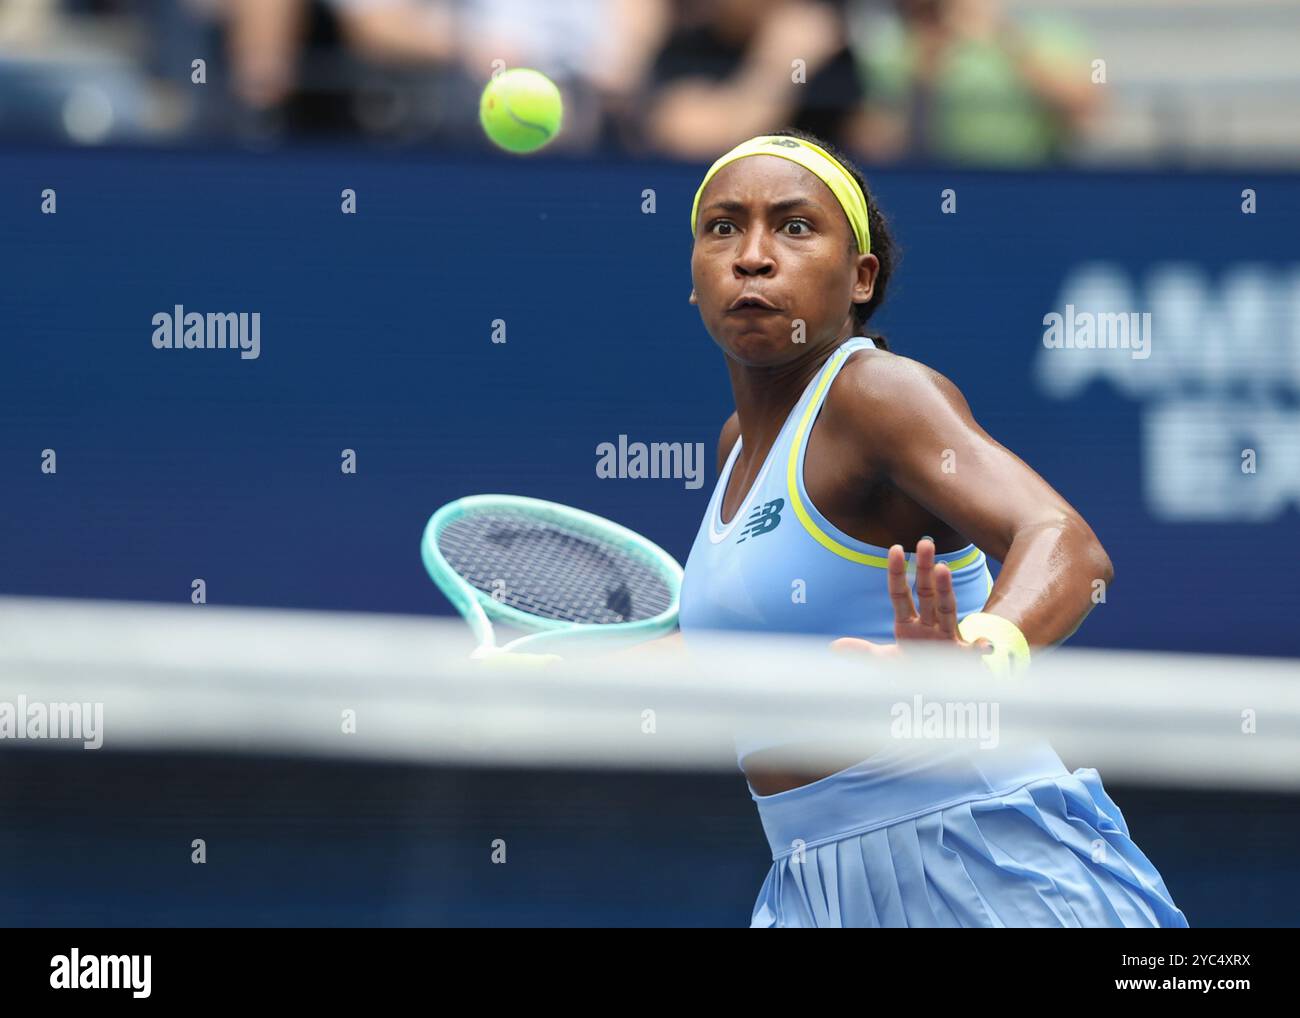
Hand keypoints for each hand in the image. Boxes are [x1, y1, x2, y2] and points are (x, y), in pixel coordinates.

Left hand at [830, 537, 989, 657]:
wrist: (933, 696)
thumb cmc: (912, 673)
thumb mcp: (885, 663)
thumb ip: (863, 653)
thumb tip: (835, 646)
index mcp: (908, 624)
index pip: (900, 594)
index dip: (897, 572)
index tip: (895, 548)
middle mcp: (929, 626)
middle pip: (927, 593)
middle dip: (925, 569)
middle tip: (924, 542)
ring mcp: (947, 639)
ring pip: (947, 610)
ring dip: (946, 590)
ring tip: (943, 568)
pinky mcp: (962, 659)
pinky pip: (972, 652)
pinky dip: (980, 647)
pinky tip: (985, 643)